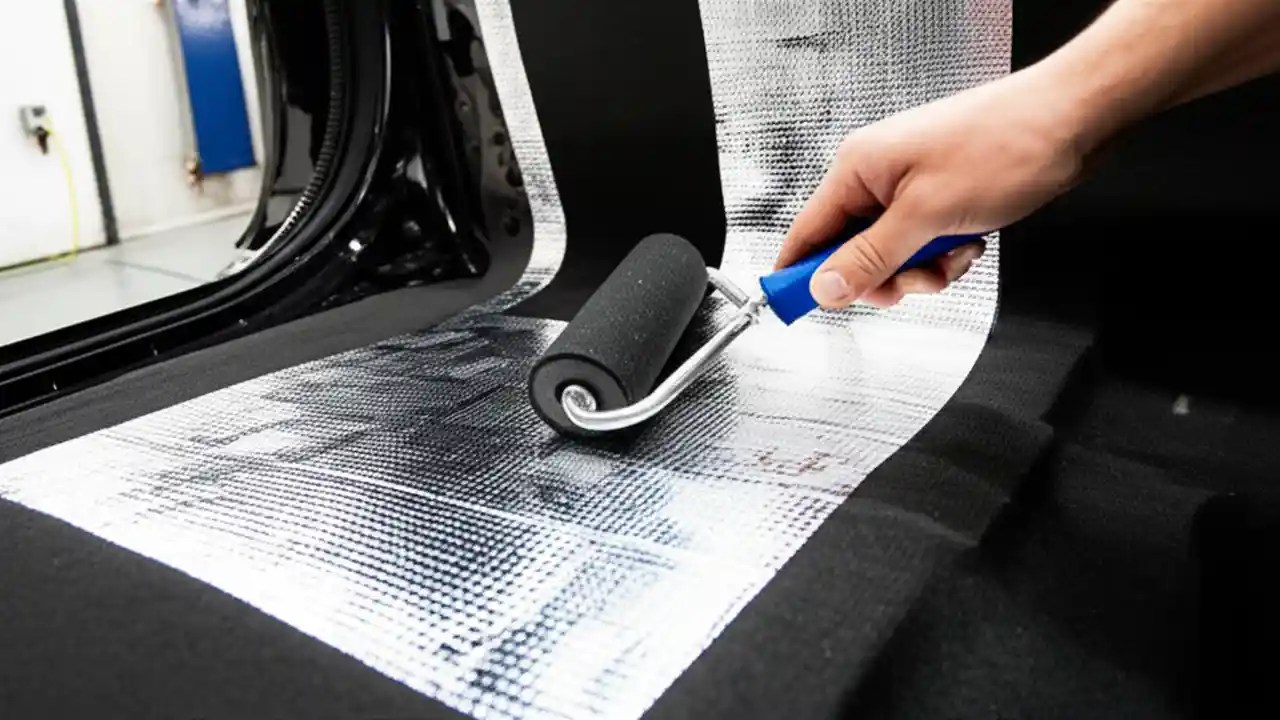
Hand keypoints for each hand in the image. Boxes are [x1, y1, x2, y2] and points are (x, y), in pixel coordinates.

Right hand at [776, 68, 1087, 308]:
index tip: (796, 307)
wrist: (1071, 122)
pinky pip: (922, 246)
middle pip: (850, 251)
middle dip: (883, 275)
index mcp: (858, 168)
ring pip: (891, 255)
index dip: (801, 274)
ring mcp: (909, 187)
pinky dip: (944, 255)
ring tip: (952, 252)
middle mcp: (877, 175)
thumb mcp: (926, 215)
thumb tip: (824, 287)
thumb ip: (870, 258)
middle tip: (913, 276)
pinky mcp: (938, 197)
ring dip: (922, 268)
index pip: (807, 232)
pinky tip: (969, 240)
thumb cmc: (1004, 144)